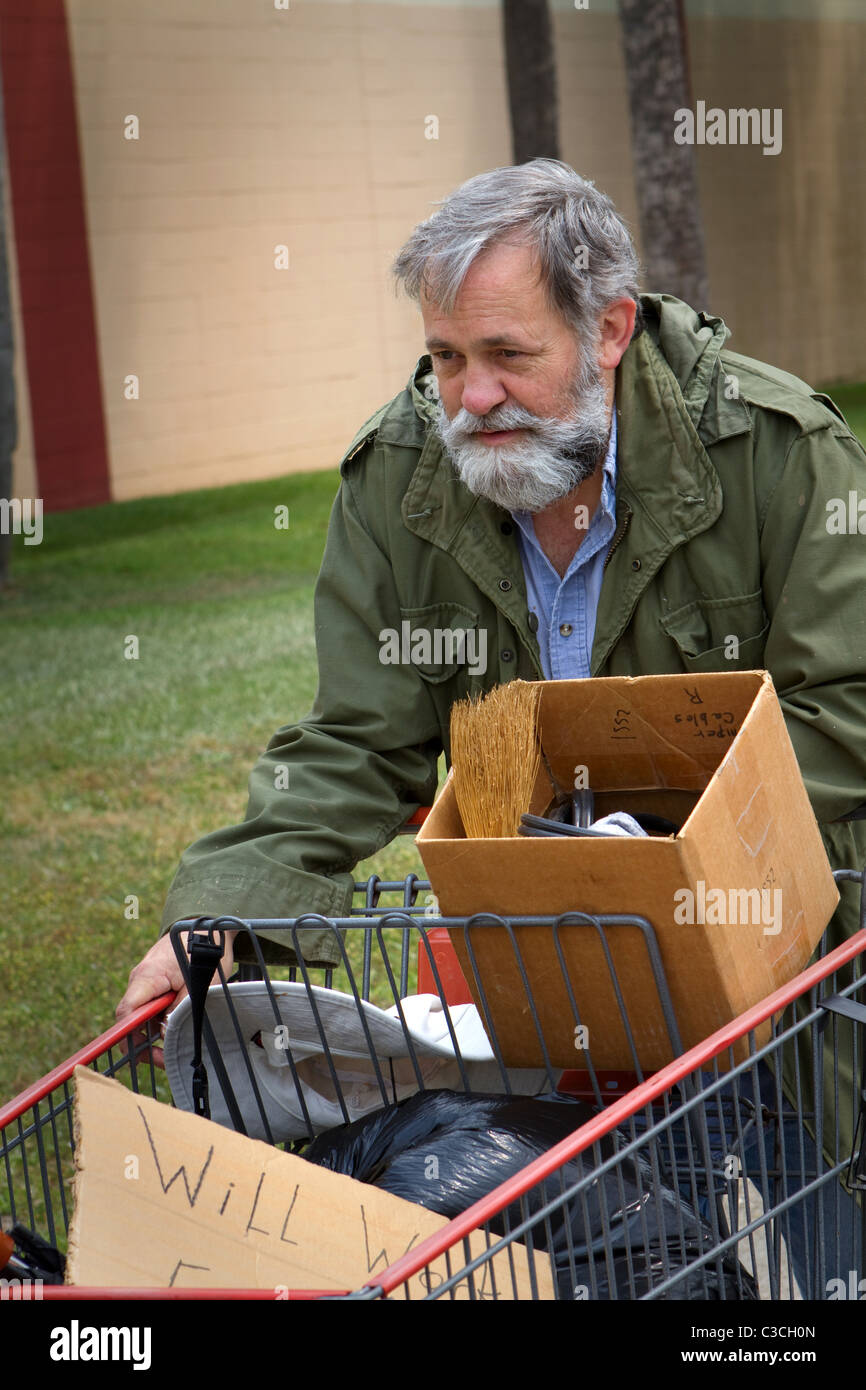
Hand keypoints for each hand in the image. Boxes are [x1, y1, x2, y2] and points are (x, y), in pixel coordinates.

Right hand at [116, 928, 236, 1067]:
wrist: (206, 927)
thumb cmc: (204, 951)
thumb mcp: (199, 984)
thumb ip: (181, 1010)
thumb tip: (166, 1034)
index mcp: (147, 977)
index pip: (127, 1011)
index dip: (128, 1036)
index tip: (139, 1055)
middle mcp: (140, 980)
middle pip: (133, 1017)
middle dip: (145, 1040)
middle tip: (164, 1058)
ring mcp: (146, 982)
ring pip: (144, 1014)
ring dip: (156, 1031)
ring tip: (176, 1046)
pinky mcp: (155, 984)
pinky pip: (152, 1007)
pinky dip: (161, 1019)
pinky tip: (176, 1028)